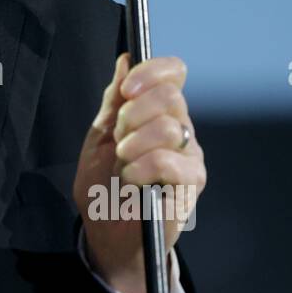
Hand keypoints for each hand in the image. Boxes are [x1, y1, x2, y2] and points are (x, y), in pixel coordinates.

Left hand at [71, 53, 206, 292]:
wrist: (106, 233)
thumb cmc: (103, 185)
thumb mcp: (99, 137)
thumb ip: (113, 100)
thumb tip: (125, 59)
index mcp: (159, 112)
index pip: (173, 73)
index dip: (151, 73)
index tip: (126, 91)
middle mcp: (181, 128)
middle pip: (171, 96)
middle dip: (133, 114)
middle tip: (118, 140)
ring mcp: (190, 156)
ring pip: (171, 127)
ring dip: (134, 145)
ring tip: (123, 165)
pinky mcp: (192, 183)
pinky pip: (171, 162)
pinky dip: (143, 168)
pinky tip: (132, 180)